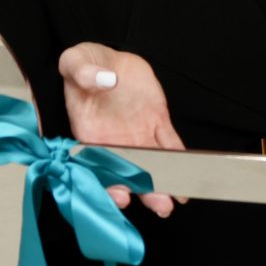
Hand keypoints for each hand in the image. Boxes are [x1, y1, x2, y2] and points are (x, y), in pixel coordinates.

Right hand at [57, 42, 184, 217]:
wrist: (108, 60)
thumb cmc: (84, 64)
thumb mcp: (75, 61)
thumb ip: (82, 71)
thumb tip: (103, 79)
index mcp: (89, 135)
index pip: (97, 167)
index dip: (108, 186)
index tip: (120, 196)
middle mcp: (114, 143)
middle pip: (128, 174)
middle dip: (144, 192)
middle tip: (160, 206)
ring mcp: (137, 135)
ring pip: (152, 164)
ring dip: (165, 182)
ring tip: (176, 198)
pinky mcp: (156, 122)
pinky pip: (169, 143)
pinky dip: (180, 156)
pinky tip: (190, 168)